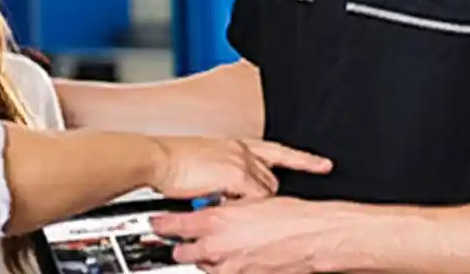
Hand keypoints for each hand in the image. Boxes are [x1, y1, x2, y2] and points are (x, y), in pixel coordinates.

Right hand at [147, 137, 331, 200]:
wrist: (157, 158)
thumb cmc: (172, 162)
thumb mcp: (202, 165)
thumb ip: (219, 175)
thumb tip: (222, 189)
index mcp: (236, 145)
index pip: (278, 151)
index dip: (303, 159)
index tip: (323, 165)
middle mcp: (243, 151)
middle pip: (272, 179)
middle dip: (266, 199)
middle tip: (253, 213)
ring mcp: (241, 162)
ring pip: (266, 192)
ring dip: (253, 205)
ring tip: (231, 212)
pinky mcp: (235, 176)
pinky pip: (252, 200)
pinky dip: (244, 209)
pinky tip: (230, 211)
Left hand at [151, 197, 347, 272]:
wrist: (312, 237)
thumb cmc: (288, 217)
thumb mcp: (249, 203)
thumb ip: (225, 208)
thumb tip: (215, 208)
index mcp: (216, 221)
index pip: (174, 225)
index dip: (162, 225)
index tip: (156, 224)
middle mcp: (217, 247)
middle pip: (183, 252)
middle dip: (183, 246)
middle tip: (185, 239)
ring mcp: (229, 268)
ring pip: (204, 265)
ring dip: (206, 258)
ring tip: (218, 248)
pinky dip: (226, 267)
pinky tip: (236, 258)